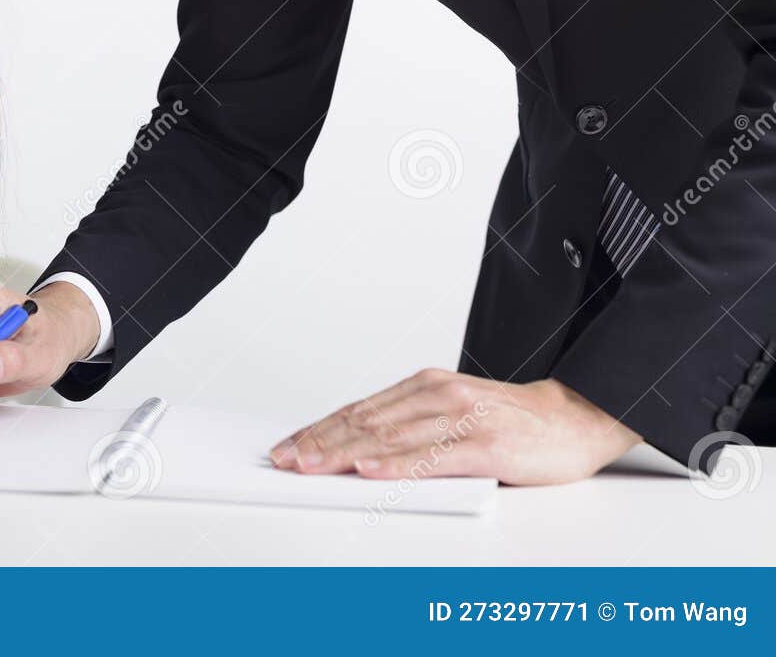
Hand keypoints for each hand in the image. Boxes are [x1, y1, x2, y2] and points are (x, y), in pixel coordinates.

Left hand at [268, 368, 642, 485]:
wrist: (575, 418)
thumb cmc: (512, 422)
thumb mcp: (453, 414)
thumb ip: (411, 427)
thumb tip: (358, 451)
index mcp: (425, 387)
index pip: (359, 410)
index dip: (319, 429)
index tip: (287, 446)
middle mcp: (438, 396)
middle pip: (366, 422)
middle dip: (319, 442)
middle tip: (283, 459)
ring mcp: (462, 419)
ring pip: (390, 438)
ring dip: (344, 454)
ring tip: (310, 465)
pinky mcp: (486, 444)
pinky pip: (433, 457)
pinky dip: (397, 465)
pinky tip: (370, 471)